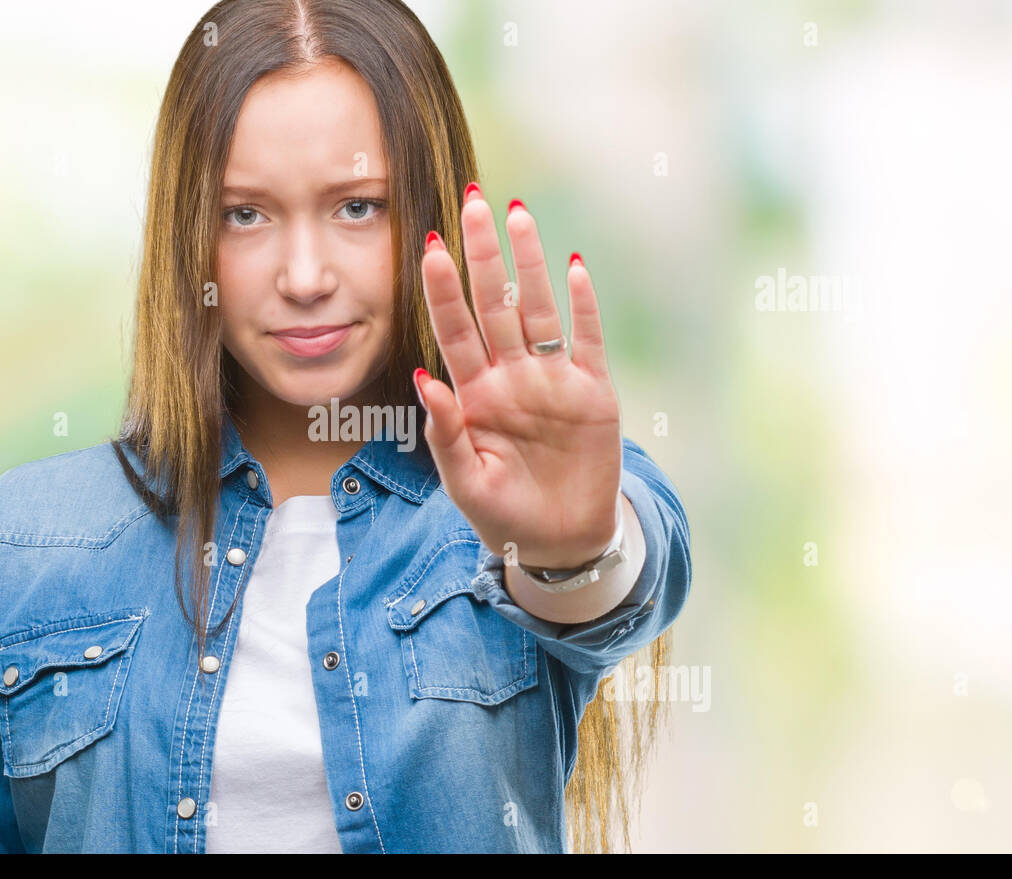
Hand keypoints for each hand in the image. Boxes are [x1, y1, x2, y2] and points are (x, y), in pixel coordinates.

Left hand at [414, 184, 622, 569]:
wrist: (560, 542)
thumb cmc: (503, 514)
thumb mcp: (466, 484)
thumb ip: (445, 435)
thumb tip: (422, 380)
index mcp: (475, 395)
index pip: (453, 330)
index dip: (441, 290)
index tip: (427, 247)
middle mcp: (511, 376)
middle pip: (494, 304)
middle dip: (483, 254)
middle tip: (472, 201)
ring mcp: (552, 380)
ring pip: (538, 309)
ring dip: (529, 262)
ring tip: (517, 213)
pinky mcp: (593, 393)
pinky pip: (586, 340)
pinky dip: (582, 305)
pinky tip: (573, 265)